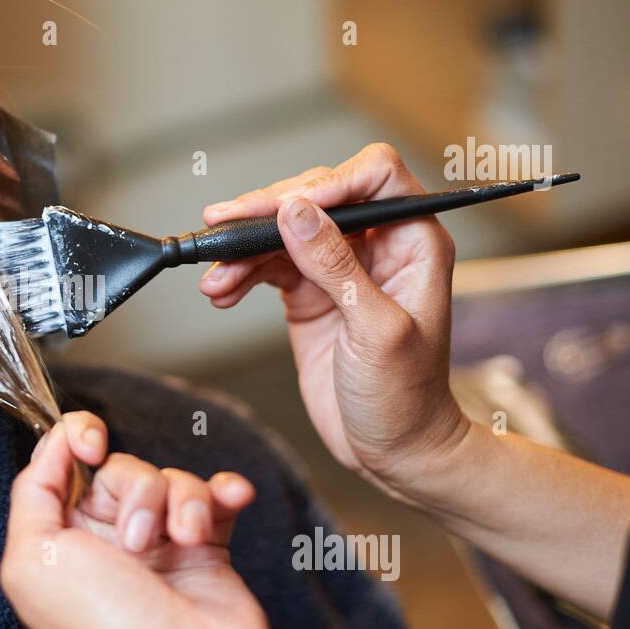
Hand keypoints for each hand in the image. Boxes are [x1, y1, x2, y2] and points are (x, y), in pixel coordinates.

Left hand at [0, 411, 321, 628]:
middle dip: (137, 489)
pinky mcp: (204, 545)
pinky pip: (214, 494)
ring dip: (182, 500)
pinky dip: (223, 492)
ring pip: (170, 479)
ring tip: (184, 540)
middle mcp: (104, 540)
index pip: (61, 463)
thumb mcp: (34, 558)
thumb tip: (54, 445)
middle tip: (139, 540)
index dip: (77, 438)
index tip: (92, 445)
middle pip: (121, 468)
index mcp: (59, 541)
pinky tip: (231, 500)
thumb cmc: (107, 624)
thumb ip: (31, 492)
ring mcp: (158, 542)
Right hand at [198, 143, 468, 505]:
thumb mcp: (375, 330)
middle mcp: (377, 245)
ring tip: (216, 276)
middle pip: (317, 197)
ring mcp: (338, 268)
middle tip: (226, 225)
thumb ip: (335, 266)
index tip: (287, 208)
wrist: (393, 452)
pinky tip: (221, 290)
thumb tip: (296, 213)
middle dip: (269, 211)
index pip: (374, 177)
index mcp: (414, 241)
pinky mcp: (308, 293)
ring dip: (244, 248)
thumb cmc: (406, 399)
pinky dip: (239, 275)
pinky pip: (267, 266)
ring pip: (283, 231)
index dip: (329, 182)